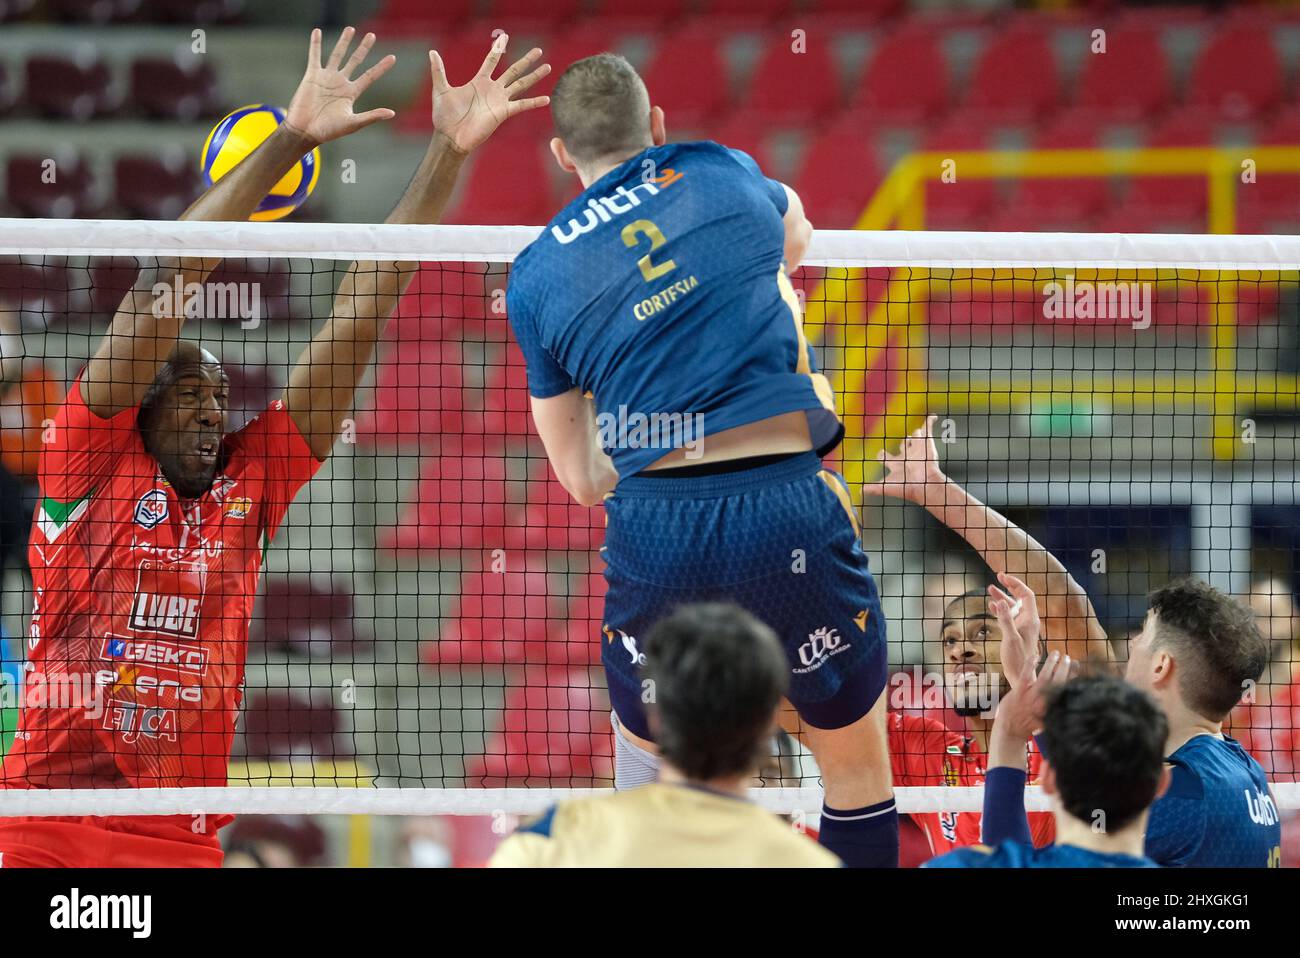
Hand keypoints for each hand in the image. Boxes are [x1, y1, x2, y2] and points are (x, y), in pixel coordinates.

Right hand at [285, 27, 396, 145]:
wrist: (306, 130)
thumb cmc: (329, 131)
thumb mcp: (353, 123)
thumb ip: (372, 116)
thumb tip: (392, 113)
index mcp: (351, 93)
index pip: (370, 76)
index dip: (381, 67)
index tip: (393, 57)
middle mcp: (340, 83)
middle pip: (355, 61)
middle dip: (363, 48)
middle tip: (372, 35)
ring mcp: (327, 78)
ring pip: (337, 55)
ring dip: (344, 42)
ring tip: (351, 29)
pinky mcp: (312, 75)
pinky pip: (314, 56)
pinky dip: (315, 44)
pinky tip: (317, 31)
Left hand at [430, 33, 550, 153]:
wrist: (450, 137)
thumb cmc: (444, 116)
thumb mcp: (440, 89)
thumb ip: (439, 71)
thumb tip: (432, 52)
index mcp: (478, 81)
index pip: (492, 61)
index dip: (498, 49)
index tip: (505, 37)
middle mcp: (492, 89)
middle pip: (513, 70)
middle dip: (526, 61)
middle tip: (538, 50)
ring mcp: (499, 101)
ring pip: (521, 85)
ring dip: (534, 76)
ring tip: (548, 67)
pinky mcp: (503, 113)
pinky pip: (521, 105)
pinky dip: (534, 102)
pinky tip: (546, 99)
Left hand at [862, 414, 946, 505]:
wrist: (925, 485)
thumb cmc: (907, 487)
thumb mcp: (885, 487)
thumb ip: (872, 489)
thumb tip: (858, 492)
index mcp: (896, 465)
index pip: (887, 458)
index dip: (882, 454)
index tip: (880, 453)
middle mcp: (907, 456)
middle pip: (904, 446)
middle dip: (904, 443)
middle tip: (905, 441)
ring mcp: (917, 449)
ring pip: (915, 437)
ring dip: (916, 434)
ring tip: (919, 433)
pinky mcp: (927, 443)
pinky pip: (928, 428)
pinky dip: (930, 421)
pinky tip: (933, 417)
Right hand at [988, 571, 1043, 676]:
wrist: (1020, 675)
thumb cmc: (1018, 659)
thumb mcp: (1010, 638)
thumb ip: (1006, 620)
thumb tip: (1001, 602)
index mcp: (1031, 619)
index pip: (1026, 594)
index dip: (1016, 583)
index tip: (1002, 577)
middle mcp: (1028, 620)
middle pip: (1021, 597)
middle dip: (1010, 586)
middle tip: (998, 576)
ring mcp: (1022, 626)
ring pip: (1013, 606)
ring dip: (1002, 597)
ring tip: (990, 588)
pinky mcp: (1016, 632)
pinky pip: (1008, 616)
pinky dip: (1000, 609)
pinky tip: (991, 606)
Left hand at [992, 650, 1071, 745]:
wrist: (1010, 730)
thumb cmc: (1028, 725)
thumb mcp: (1047, 719)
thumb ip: (1056, 707)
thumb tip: (1067, 697)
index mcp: (1053, 707)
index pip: (1066, 688)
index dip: (1074, 676)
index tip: (1078, 667)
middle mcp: (1044, 701)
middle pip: (1058, 681)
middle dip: (1065, 668)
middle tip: (1069, 658)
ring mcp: (1031, 696)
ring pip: (1044, 676)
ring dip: (1051, 663)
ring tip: (1056, 653)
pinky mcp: (1019, 691)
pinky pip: (1025, 674)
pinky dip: (1030, 664)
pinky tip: (1035, 656)